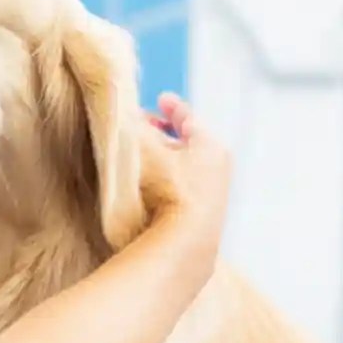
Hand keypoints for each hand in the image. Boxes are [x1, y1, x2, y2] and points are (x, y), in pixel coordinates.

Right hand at [144, 92, 232, 259]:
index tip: (161, 98)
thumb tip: (123, 113)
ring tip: (141, 159)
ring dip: (164, 160)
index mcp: (210, 145)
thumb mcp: (143, 149)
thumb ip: (131, 127)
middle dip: (165, 134)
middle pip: (189, 143)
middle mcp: (219, 168)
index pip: (190, 118)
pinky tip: (147, 188)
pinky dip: (167, 180)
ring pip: (186, 167)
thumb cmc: (165, 189)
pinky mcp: (205, 219)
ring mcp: (215, 196)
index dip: (172, 107)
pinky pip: (184, 189)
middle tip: (144, 128)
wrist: (185, 244)